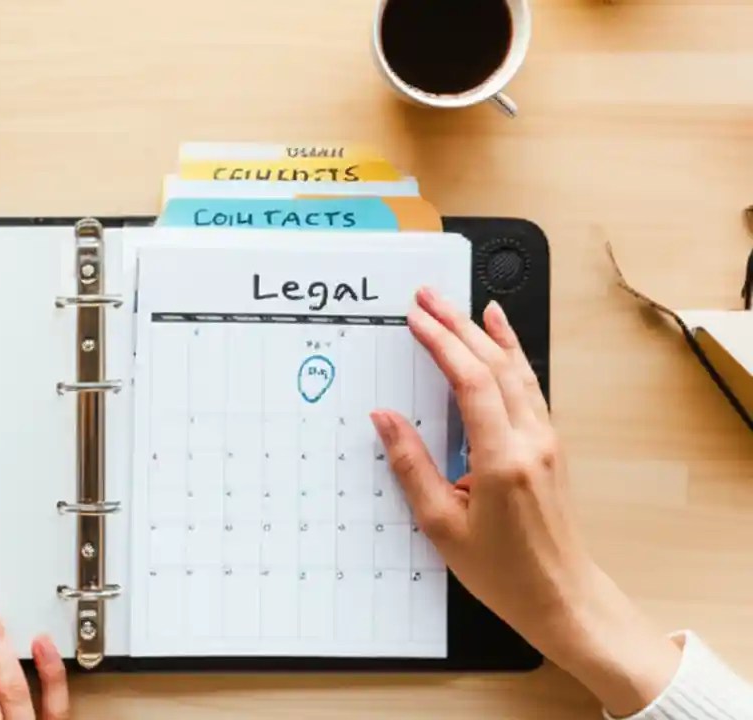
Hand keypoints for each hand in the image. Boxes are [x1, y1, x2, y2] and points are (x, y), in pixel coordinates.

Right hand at [372, 288, 680, 716]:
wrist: (561, 596)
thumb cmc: (504, 572)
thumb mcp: (441, 525)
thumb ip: (411, 466)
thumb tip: (386, 420)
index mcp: (503, 460)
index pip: (471, 383)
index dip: (442, 344)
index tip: (416, 319)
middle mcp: (532, 441)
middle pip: (495, 365)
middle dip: (458, 325)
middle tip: (427, 297)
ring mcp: (547, 441)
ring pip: (517, 370)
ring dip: (485, 333)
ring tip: (459, 304)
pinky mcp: (550, 445)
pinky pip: (529, 386)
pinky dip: (512, 354)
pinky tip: (502, 336)